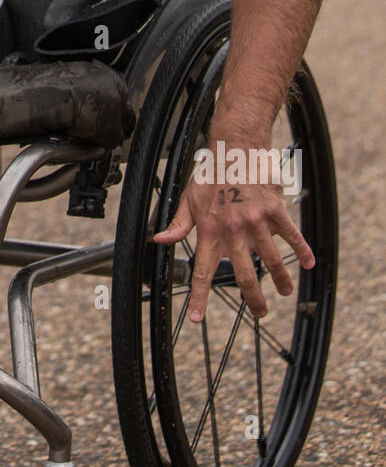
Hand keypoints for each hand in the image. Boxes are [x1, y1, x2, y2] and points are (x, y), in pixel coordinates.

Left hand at [153, 132, 314, 322]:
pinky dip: (302, 251)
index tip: (197, 319)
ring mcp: (256, 222)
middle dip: (253, 300)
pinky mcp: (275, 212)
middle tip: (259, 314)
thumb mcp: (189, 198)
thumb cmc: (211, 174)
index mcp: (209, 230)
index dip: (199, 297)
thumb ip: (178, 224)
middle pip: (243, 274)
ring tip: (284, 291)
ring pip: (270, 260)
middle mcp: (233, 230)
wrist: (236, 147)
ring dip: (280, 279)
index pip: (202, 271)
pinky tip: (308, 264)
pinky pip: (292, 236)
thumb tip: (159, 240)